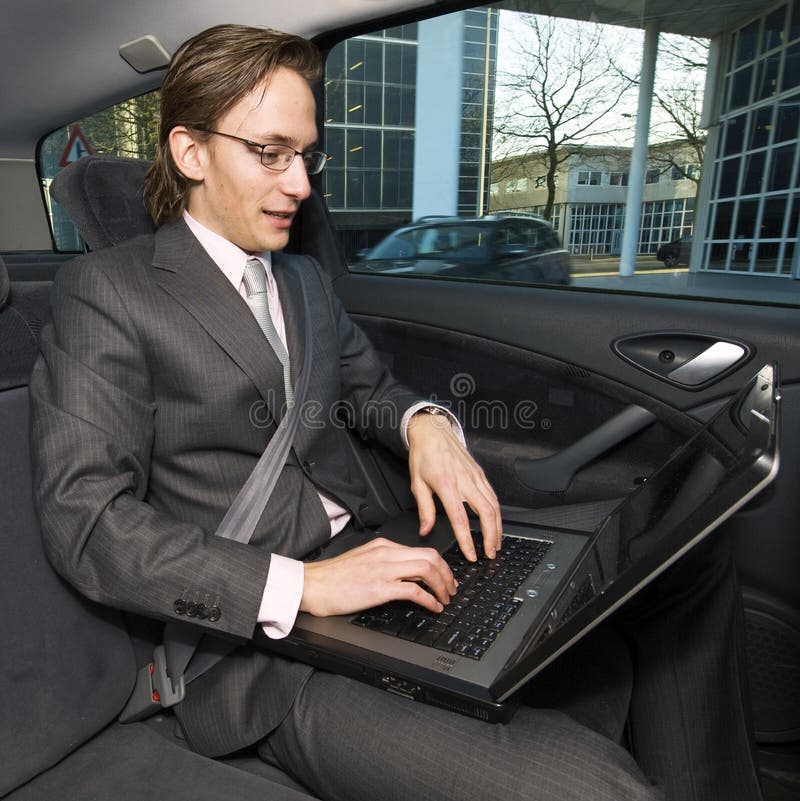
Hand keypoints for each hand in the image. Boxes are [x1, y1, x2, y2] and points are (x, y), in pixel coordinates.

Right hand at [300, 537, 457, 616]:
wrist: (313, 584)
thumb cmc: (334, 577)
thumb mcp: (363, 560)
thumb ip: (384, 562)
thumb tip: (405, 575)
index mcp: (384, 546)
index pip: (422, 550)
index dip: (440, 565)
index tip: (445, 578)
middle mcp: (387, 554)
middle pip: (431, 557)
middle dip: (447, 574)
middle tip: (452, 589)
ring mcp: (384, 569)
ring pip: (427, 570)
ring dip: (442, 586)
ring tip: (445, 599)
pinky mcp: (380, 588)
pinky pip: (414, 591)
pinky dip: (430, 600)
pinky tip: (433, 607)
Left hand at [407, 411, 501, 561]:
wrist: (432, 431)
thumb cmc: (423, 455)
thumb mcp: (416, 483)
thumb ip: (424, 510)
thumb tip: (425, 530)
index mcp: (446, 484)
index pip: (460, 518)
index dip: (467, 539)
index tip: (471, 554)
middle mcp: (465, 480)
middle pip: (486, 513)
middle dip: (491, 536)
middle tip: (490, 553)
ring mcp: (475, 476)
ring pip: (494, 505)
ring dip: (498, 527)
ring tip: (496, 543)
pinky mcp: (480, 473)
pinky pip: (493, 495)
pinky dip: (497, 512)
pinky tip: (496, 523)